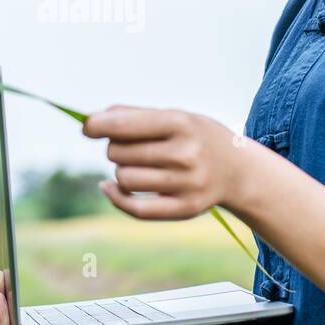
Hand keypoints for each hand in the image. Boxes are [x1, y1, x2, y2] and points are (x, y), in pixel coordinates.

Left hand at [81, 105, 248, 219]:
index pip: (124, 125)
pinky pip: (135, 208)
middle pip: (119, 152)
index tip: (86, 126)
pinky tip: (108, 187)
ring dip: (121, 171)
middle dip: (116, 148)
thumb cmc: (196, 137)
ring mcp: (186, 184)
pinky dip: (115, 197)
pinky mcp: (185, 209)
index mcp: (181, 123)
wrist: (238, 170)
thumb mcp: (174, 116)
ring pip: (123, 178)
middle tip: (132, 147)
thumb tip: (90, 121)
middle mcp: (185, 154)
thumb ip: (133, 115)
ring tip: (138, 165)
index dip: (97, 125)